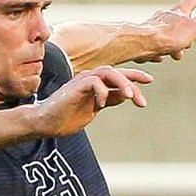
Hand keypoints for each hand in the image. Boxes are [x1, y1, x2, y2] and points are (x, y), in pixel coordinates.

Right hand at [30, 66, 154, 137]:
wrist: (46, 123)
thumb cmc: (67, 116)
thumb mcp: (95, 109)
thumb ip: (109, 100)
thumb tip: (126, 95)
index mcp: (96, 84)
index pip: (118, 75)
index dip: (134, 75)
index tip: (150, 80)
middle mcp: (90, 79)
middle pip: (116, 71)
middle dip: (132, 82)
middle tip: (141, 101)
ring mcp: (82, 81)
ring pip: (107, 72)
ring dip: (121, 82)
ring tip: (130, 96)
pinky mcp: (74, 87)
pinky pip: (93, 82)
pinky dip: (102, 91)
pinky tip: (101, 103)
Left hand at [133, 0, 195, 62]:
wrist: (141, 44)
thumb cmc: (168, 36)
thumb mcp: (193, 29)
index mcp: (179, 11)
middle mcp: (166, 15)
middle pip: (182, 21)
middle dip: (189, 35)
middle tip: (188, 46)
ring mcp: (154, 25)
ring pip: (169, 34)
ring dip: (175, 45)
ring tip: (175, 56)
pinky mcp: (144, 35)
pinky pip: (156, 42)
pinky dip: (161, 50)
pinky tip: (159, 57)